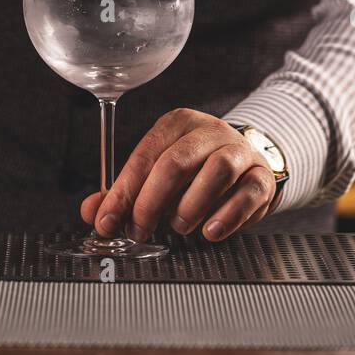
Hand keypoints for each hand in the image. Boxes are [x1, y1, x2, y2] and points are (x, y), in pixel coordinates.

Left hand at [80, 109, 278, 243]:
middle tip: (140, 229)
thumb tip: (94, 212)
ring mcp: (238, 150)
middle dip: (151, 202)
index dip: (123, 192)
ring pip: (216, 171)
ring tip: (180, 226)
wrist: (247, 163)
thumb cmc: (196, 170)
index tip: (108, 222)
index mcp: (177, 123)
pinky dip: (228, 215)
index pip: (145, 154)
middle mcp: (209, 130)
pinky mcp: (261, 175)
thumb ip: (125, 193)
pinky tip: (210, 231)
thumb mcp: (158, 174)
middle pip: (176, 161)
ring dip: (191, 206)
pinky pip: (247, 192)